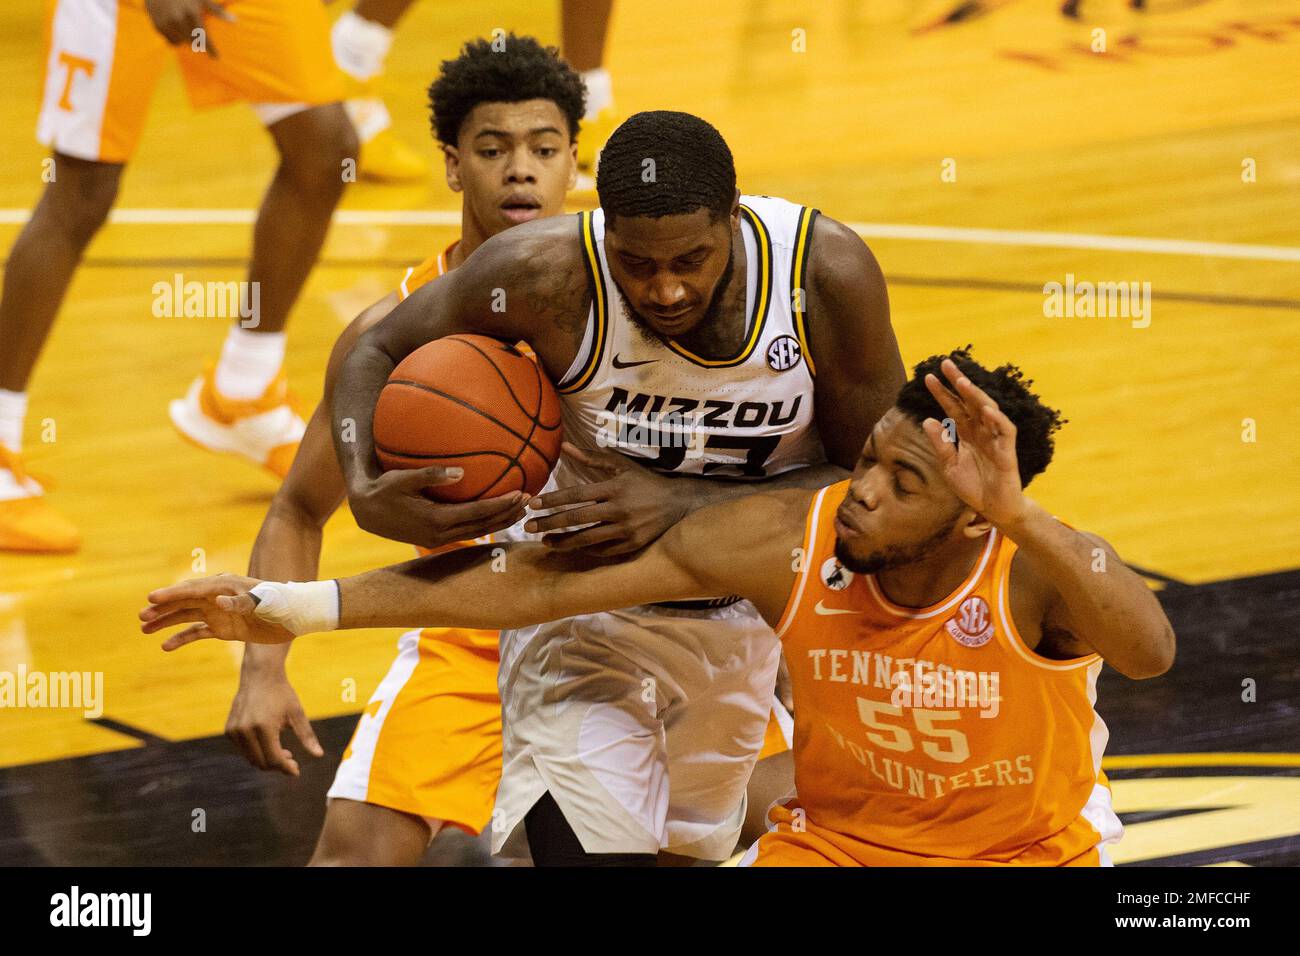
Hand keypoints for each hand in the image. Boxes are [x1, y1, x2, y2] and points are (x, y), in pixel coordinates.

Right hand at [140, 573, 292, 649]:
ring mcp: (218, 612)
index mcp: (224, 586)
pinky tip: (165, 646)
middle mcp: (217, 597)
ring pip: (185, 616)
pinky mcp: (223, 628)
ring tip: (144, 629)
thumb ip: (242, 601)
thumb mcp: (264, 601)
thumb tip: (219, 600)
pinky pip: (197, 633)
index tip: (151, 598)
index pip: (193, 589)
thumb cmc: (281, 603)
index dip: (171, 593)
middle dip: (162, 608)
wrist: (295, 617)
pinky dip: (181, 639)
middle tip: (141, 616)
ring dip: (165, 622)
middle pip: (183, 601)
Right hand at [144, 0, 234, 57]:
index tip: (216, 57)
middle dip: (197, 43)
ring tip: (186, 31)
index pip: (203, 37)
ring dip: (185, 41)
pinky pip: (169, 41)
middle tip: (200, 41)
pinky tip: (176, 30)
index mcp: (191, 14)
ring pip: (180, 43)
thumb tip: (235, 21)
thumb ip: (218, 11)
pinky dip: (174, 38)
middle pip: (192, 42)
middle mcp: (177, 19)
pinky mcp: (157, 25)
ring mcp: (166, 23)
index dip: (211, 49)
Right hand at [225, 663, 322, 776]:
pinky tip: (269, 743)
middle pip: (261, 762)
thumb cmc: (282, 693)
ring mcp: (234, 731)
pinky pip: (243, 750)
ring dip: (267, 760)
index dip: (286, 768)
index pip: (274, 759)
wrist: (260, 675)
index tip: (296, 770)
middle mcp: (245, 730)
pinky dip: (256, 751)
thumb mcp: (297, 713)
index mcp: (263, 727)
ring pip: (251, 759)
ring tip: (283, 751)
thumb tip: (319, 755)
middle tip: (292, 759)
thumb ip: (307, 736)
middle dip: (278, 766)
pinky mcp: (229, 730)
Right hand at [349, 465, 529, 549]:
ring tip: (521, 509)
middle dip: (509, 514)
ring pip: (479, 532)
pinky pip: (468, 532)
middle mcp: (441, 534)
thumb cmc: (383, 489)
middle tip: (530, 500)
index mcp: (436, 520)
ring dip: (501, 521)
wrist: (366, 511)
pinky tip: (496, 514)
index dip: (501, 504)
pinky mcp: (436, 539)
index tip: (521, 493)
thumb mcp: (402, 478)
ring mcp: (439, 540)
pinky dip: (486, 523)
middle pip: (484, 526)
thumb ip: (431, 474)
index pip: (478, 513)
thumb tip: (461, 472)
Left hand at [523, 442, 689, 555]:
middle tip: (528, 527)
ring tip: (545, 542)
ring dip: (563, 542)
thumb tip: (564, 446)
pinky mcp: (632, 545)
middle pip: (577, 518)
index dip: (553, 500)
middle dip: (550, 523)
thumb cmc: (644, 481)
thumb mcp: (620, 465)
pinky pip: (603, 551)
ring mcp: (627, 530)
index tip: (533, 504)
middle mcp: (619, 509)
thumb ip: (591, 458)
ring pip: (587, 539)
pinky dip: (586, 550)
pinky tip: (572, 547)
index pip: (577, 494)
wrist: (677, 503)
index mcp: (615, 487)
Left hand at [920, 358, 1027, 527]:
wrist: (992, 508)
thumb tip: (927, 420)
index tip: (928, 377)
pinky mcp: (1007, 452)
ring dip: (976, 396)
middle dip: (959, 382)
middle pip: (970, 401)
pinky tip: (986, 410)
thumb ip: (940, 444)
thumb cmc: (973, 486)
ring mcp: (995, 439)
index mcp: (966, 433)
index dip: (942, 392)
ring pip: (988, 411)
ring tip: (962, 382)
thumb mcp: (948, 466)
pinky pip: (1005, 432)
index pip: (953, 407)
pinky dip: (997, 420)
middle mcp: (981, 431)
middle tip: (946, 364)